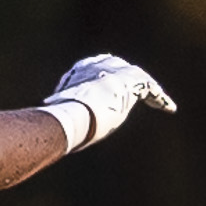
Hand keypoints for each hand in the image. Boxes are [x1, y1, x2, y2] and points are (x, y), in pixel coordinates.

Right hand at [39, 54, 174, 153]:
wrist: (73, 112)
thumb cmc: (61, 120)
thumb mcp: (58, 120)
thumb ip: (57, 123)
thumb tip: (36, 140)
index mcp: (77, 73)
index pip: (92, 72)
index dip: (103, 81)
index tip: (108, 92)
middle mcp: (96, 66)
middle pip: (117, 70)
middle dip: (128, 80)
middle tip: (140, 92)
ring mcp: (114, 70)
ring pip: (136, 79)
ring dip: (147, 91)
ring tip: (159, 102)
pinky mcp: (131, 80)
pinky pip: (150, 88)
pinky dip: (160, 99)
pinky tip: (169, 109)